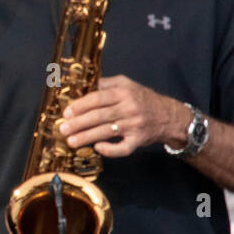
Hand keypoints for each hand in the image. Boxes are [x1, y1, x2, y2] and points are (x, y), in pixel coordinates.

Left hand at [59, 74, 183, 157]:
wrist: (170, 116)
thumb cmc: (143, 99)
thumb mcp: (128, 84)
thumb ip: (107, 84)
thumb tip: (84, 85)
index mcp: (124, 93)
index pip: (98, 98)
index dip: (80, 105)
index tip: (67, 112)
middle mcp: (129, 108)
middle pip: (99, 116)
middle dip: (78, 123)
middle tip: (63, 129)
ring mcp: (134, 125)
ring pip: (106, 132)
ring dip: (86, 137)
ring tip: (71, 141)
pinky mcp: (138, 140)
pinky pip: (122, 148)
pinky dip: (110, 150)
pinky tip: (98, 148)